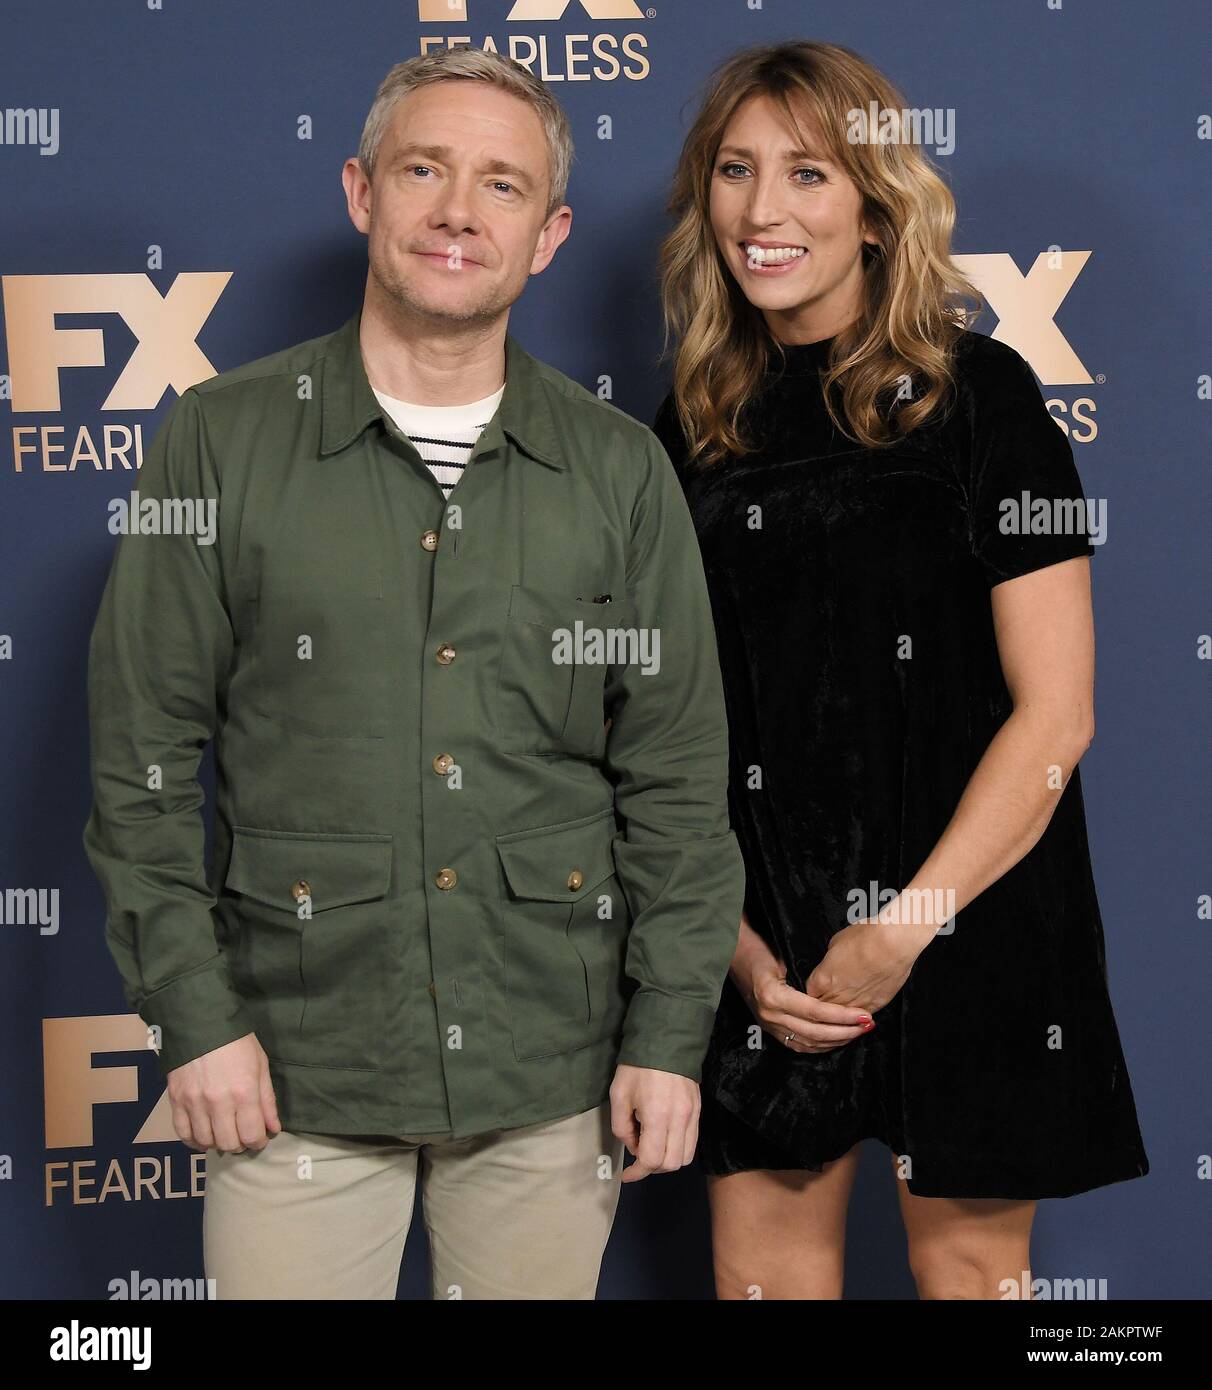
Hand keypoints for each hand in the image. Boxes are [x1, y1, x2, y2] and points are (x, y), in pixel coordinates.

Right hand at [167, 1032, 280, 1153]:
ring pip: (206, 1141)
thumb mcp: (260, 1065)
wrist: (200, 1022)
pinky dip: (194, 1141)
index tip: (260, 1138)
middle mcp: (218, 1102)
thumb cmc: (237, 1041)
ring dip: (218, 1143)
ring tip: (225, 1135)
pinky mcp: (175, 1101)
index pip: (252, 1134)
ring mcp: (194, 1103)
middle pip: (229, 1142)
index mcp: (244, 1092)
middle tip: (243, 1137)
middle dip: (240, 1145)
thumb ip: (267, 1099)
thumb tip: (273, 1127)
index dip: (259, 1141)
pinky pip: (182, 1133)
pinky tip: (203, 1138)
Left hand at [609, 1064, 699, 1182]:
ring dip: (668, 1160)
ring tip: (653, 1147)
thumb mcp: (619, 1095)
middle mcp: (680, 1120)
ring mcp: (693, 1116)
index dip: (637, 1172)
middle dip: (653, 1167)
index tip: (626, 1174)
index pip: (652, 1160)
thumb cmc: (637, 1068)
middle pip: (672, 1164)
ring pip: (686, 1157)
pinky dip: (679, 1148)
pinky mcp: (699, 1110)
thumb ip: (622, 1127)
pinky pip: (693, 1142)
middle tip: (639, 1156)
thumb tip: (633, 1147)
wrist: (665, 1040)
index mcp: (657, 1116)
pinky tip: (665, 1137)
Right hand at [736, 956, 873, 1053]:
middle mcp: (770, 1016)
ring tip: (858, 1032)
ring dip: (836, 1040)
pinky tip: (838, 1039)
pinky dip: (821, 1045)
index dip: (842, 1015)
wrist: (733, 955)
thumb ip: (806, 977)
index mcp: (773, 996)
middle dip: (845, 1031)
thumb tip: (839, 989)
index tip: (864, 1014)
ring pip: (808, 1043)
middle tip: (867, 1024)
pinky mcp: (770, 1030)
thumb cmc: (760, 949)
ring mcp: (768, 1026)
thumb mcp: (783, 957)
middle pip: (815, 1033)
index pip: (815, 1012)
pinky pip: (798, 1045)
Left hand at [805, 916, 934, 1013]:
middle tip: (831, 998)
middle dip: (825, 1004)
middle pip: (823, 1010)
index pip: (809, 995)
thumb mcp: (835, 944)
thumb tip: (832, 966)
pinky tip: (859, 1010)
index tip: (819, 988)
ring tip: (844, 1009)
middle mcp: (835, 996)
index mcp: (821, 981)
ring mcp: (854, 1004)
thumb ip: (829, 962)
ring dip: (841, 1014)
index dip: (815, 991)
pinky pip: (860, 1020)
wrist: (891, 944)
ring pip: (841, 1020)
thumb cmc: (864, 939)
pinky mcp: (873, 1007)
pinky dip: (858, 1016)